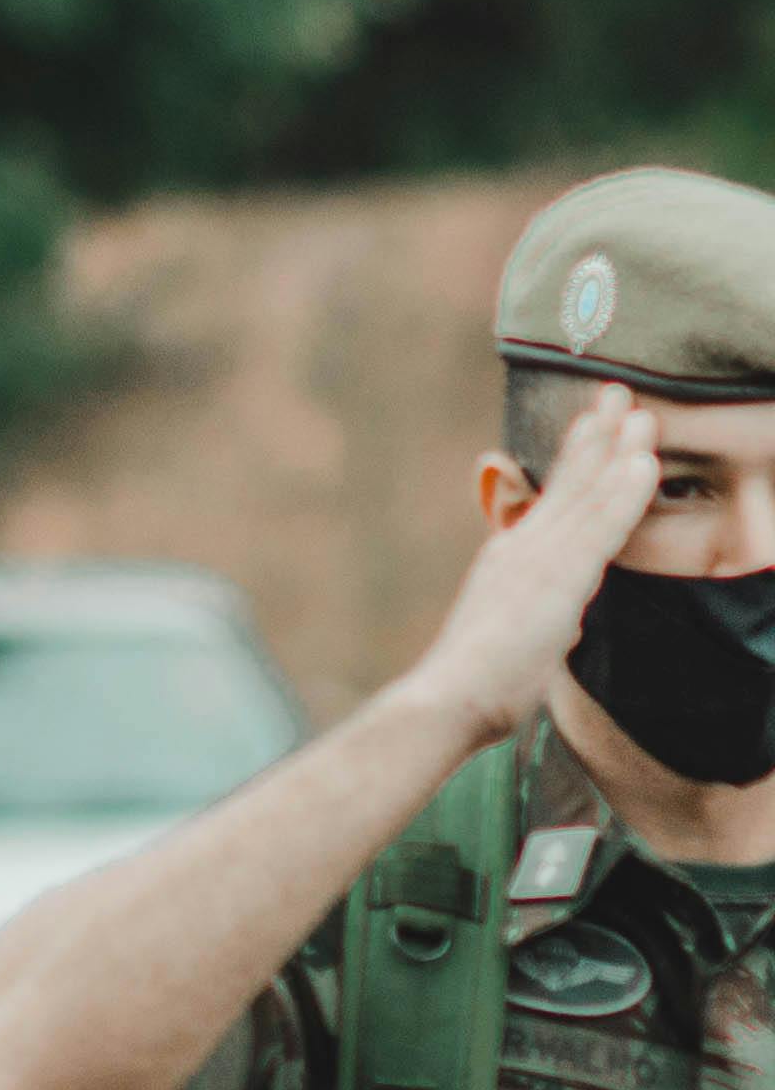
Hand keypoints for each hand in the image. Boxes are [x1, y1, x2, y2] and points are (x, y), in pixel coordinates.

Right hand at [423, 389, 662, 740]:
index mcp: (513, 562)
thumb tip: (553, 620)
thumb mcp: (506, 635)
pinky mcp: (557, 576)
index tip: (597, 424)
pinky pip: (600, 526)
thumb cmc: (474, 685)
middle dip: (596, 435)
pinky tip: (642, 461)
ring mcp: (539, 558)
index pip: (556, 502)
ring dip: (616, 447)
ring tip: (639, 410)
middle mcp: (523, 549)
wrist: (447, 697)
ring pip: (587, 492)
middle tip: (617, 392)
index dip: (579, 460)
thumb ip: (532, 615)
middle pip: (570, 482)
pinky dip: (622, 491)